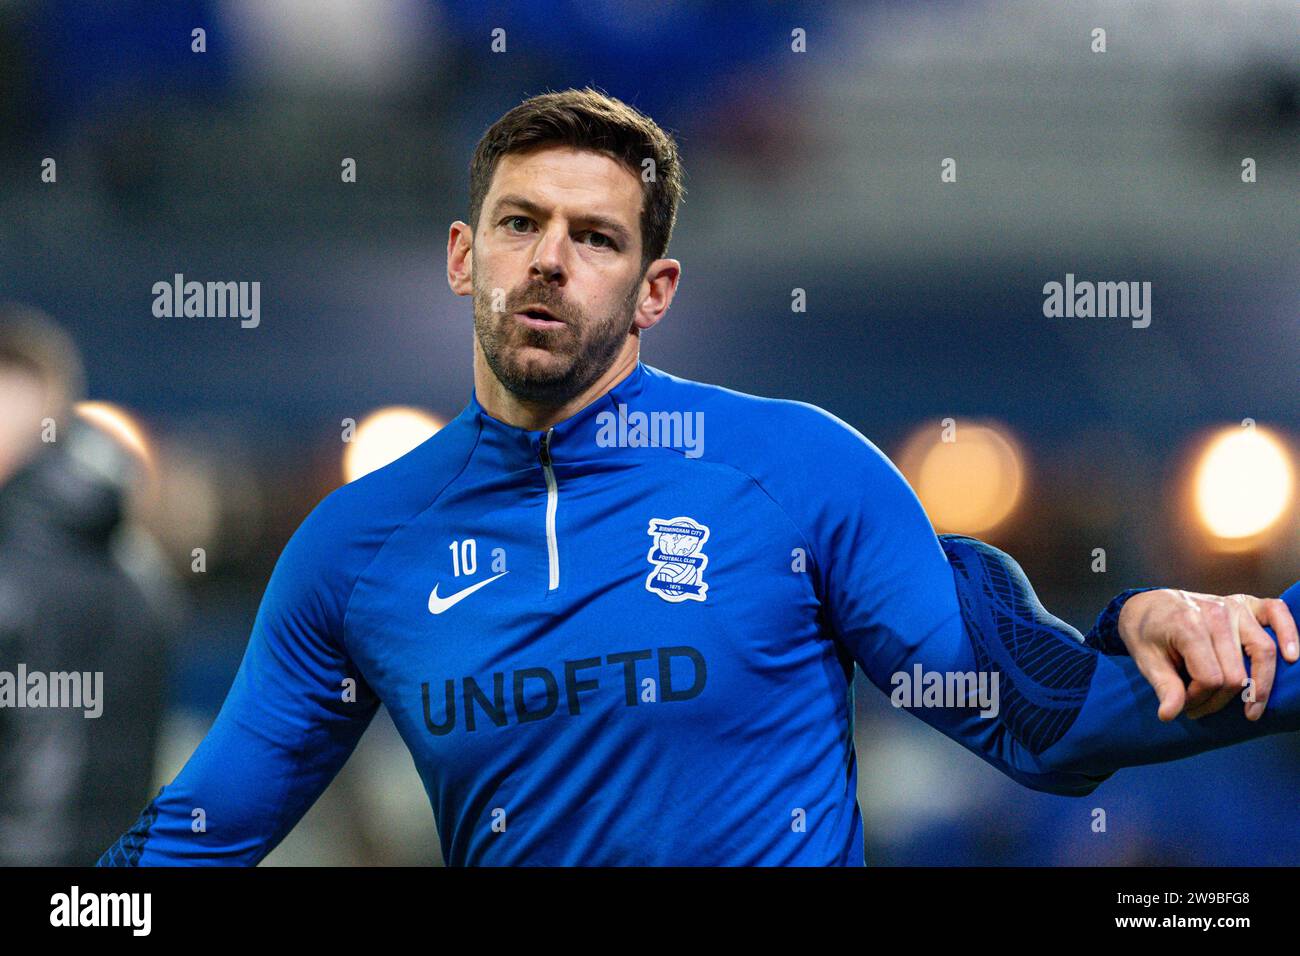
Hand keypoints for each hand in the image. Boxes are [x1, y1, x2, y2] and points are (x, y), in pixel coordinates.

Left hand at [1116, 589, 1299, 722]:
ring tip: (1252, 712)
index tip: (1184, 703)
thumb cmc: (1146, 633)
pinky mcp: (1245, 602)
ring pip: (1262, 651)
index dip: (1199, 698)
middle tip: (1201, 709)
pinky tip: (1291, 657)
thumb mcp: (1145, 660)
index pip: (1211, 678)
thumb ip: (1163, 687)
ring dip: (1260, 686)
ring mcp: (1233, 606)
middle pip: (1236, 672)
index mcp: (1188, 625)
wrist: (1146, 604)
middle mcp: (1215, 614)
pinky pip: (1276, 612)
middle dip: (1220, 699)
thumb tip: (1169, 716)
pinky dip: (1289, 633)